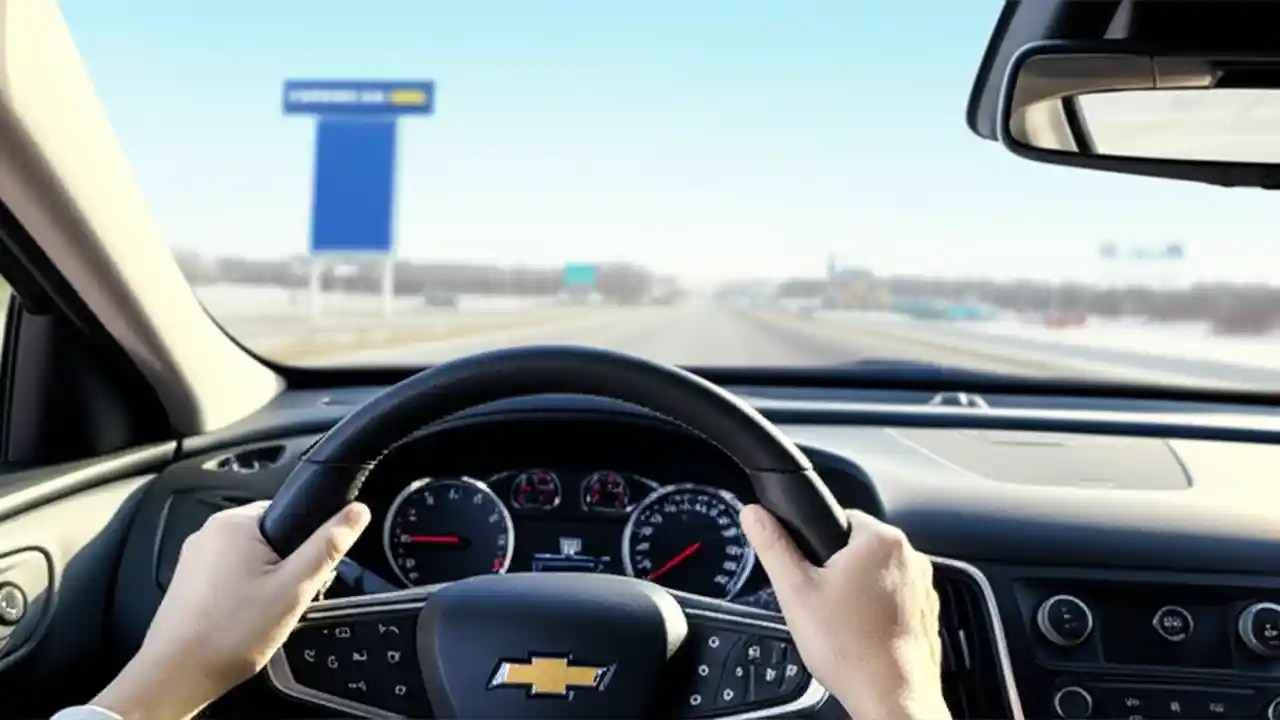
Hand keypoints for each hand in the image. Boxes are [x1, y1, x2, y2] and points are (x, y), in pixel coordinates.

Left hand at [93, 500, 369, 719]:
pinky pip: (229, 573)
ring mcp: (195, 556)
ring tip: (261, 613)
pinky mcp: (189, 579)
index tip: (305, 573)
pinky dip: (243, 592)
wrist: (177, 675)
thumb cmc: (231, 633)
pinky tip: (243, 618)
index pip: (289, 511)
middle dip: (286, 566)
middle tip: (286, 599)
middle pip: (270, 536)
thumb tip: (356, 512)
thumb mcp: (293, 589)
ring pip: (251, 558)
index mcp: (236, 522)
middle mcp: (210, 532)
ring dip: (265, 581)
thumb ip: (327, 546)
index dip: (307, 543)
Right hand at [740, 505, 947, 719]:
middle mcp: (911, 557)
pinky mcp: (927, 613)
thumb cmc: (850, 649)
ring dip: (858, 593)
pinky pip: (894, 601)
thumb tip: (754, 515)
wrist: (890, 698)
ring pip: (876, 576)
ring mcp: (924, 587)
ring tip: (843, 624)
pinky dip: (877, 614)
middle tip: (822, 603)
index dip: (816, 545)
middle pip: (858, 549)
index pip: (840, 517)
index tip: (810, 573)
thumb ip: (772, 546)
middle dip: (836, 572)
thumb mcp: (795, 591)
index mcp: (880, 539)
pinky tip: (862, 636)